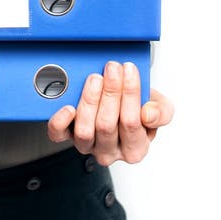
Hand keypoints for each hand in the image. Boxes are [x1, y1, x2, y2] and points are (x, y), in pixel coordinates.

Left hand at [47, 61, 172, 165]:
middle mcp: (109, 151)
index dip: (131, 94)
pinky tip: (68, 106)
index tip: (129, 69)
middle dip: (111, 92)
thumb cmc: (138, 108)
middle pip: (107, 125)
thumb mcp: (159, 107)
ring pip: (85, 130)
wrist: (121, 104)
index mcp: (135, 148)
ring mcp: (87, 145)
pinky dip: (61, 120)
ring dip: (90, 100)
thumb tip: (149, 114)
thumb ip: (161, 112)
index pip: (132, 123)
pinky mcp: (67, 136)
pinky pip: (59, 134)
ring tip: (96, 79)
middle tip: (112, 68)